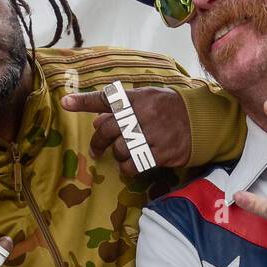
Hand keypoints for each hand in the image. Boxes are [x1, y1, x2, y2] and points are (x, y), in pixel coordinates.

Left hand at [61, 86, 191, 173]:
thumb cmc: (169, 109)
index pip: (106, 99)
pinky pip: (133, 165)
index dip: (84, 102)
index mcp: (137, 99)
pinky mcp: (160, 153)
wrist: (200, 122)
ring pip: (119, 150)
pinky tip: (132, 165)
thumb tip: (97, 121)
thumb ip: (122, 109)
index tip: (66, 103)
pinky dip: (128, 168)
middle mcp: (142, 115)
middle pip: (107, 130)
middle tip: (96, 149)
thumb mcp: (147, 100)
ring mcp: (152, 134)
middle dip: (98, 142)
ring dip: (117, 155)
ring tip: (124, 154)